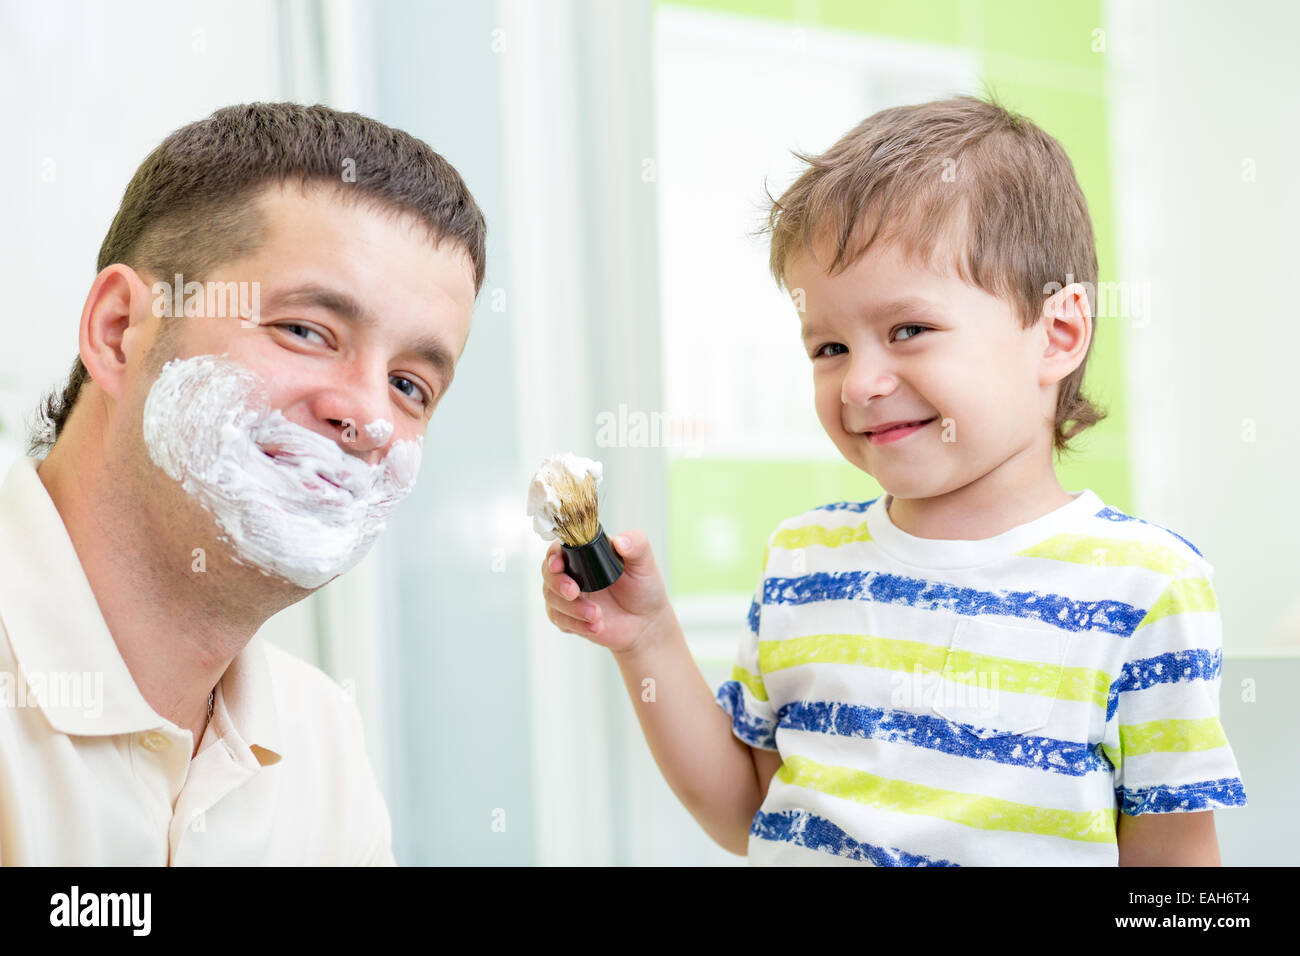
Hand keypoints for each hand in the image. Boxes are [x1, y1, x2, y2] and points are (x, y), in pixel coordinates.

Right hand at [539, 529, 671, 655]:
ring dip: (571, 609)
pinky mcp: (569, 617)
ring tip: (597, 616)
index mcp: (586, 553)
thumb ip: (637, 545)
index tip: (559, 565)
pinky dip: (576, 625)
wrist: (646, 623)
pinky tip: (596, 627)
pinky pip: (560, 620)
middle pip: (548, 573)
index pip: (560, 548)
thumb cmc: (644, 587)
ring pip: (552, 599)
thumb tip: (620, 541)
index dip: (553, 555)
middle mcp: (573, 572)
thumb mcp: (645, 563)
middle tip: (574, 593)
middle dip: (557, 583)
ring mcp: (569, 596)